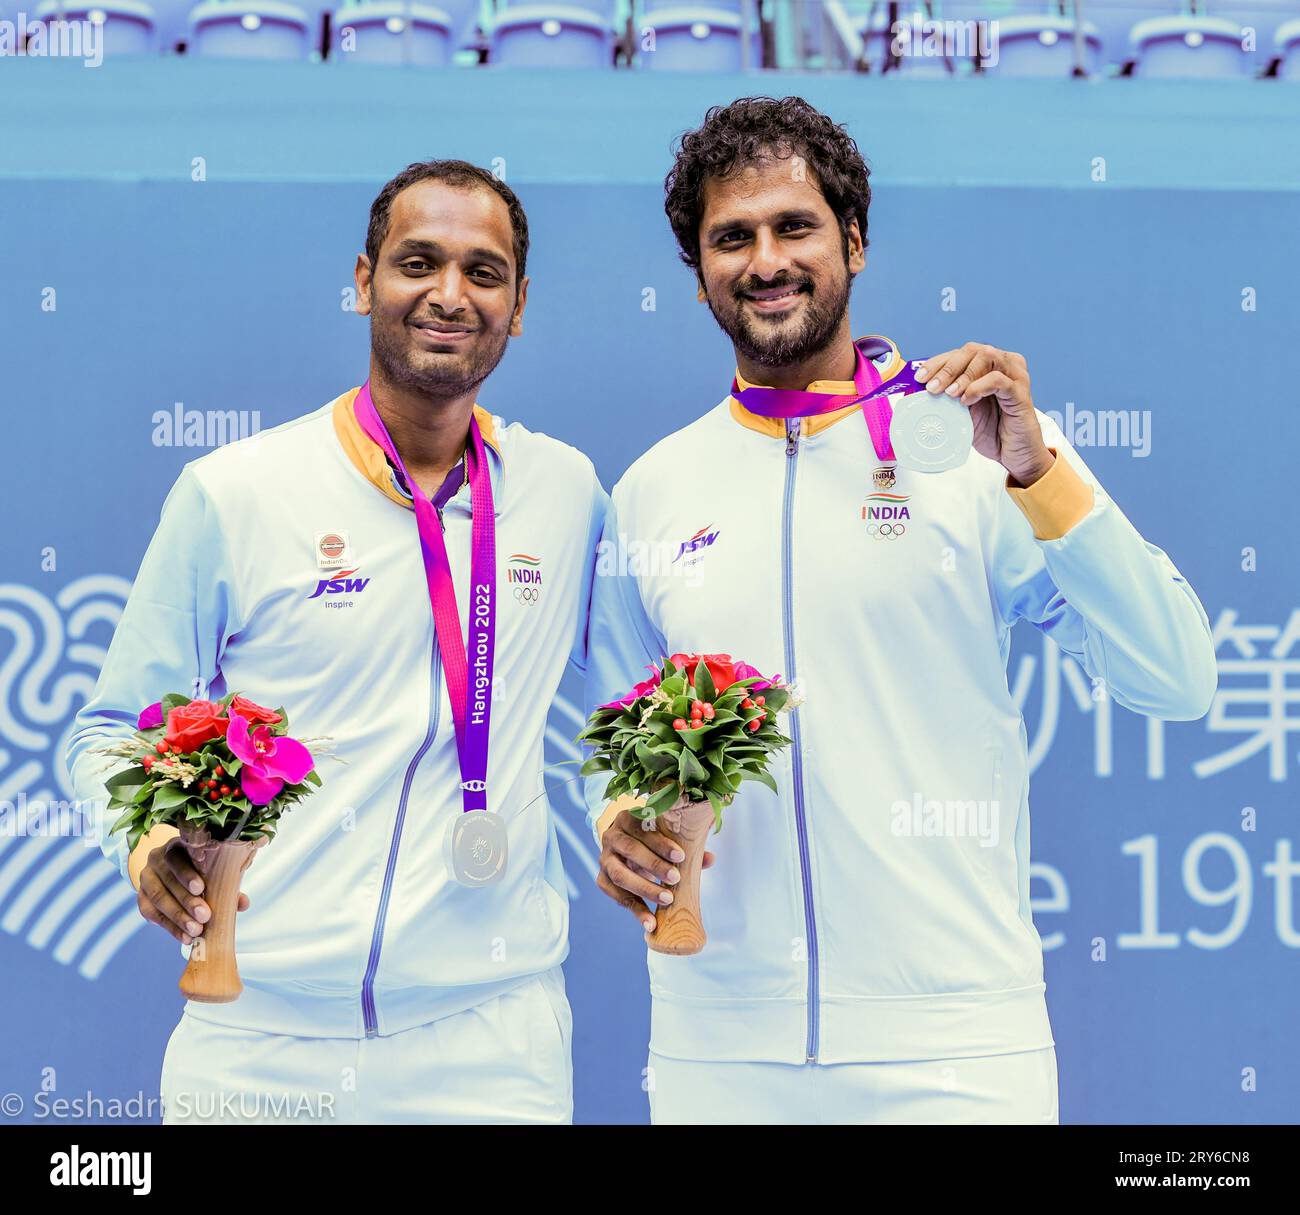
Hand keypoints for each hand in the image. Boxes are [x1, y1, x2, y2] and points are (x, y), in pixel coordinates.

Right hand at [136, 836, 253, 944]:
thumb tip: (243, 903)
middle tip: (204, 916)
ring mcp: (146, 877)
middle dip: (186, 900)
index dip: (187, 873)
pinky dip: (170, 927)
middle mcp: (157, 858)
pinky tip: (184, 937)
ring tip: (196, 931)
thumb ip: (227, 884)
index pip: (178, 856)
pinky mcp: (141, 896)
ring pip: (158, 897)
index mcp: (177, 845)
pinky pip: (151, 914)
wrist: (171, 870)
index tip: (201, 888)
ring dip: (178, 916)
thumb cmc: (201, 868)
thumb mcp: (212, 870)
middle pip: (168, 879)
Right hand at [596, 810, 714, 933]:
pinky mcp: (602, 880)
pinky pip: (616, 896)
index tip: (681, 856)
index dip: (661, 843)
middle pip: (630, 850)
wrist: (623, 845)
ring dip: (644, 888)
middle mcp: (611, 837)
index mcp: (627, 819)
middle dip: (654, 864)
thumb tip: (710, 859)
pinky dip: (634, 910)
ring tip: (667, 900)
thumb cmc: (650, 839)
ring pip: (619, 874)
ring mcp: (604, 859)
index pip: (642, 828)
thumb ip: (686, 846)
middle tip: (676, 878)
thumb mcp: (665, 836)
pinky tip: (650, 922)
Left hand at [914, 343, 1054, 486]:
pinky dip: (979, 386)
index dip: (939, 362)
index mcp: (989, 365)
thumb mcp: (962, 412)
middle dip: (947, 368)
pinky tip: (967, 400)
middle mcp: (1004, 364)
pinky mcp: (1021, 392)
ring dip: (963, 375)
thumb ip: (948, 398)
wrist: (1014, 454)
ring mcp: (1015, 376)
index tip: (920, 377)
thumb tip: (920, 391)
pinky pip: (999, 380)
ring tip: (949, 394)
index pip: (961, 353)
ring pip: (987, 357)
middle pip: (973, 351)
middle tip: (932, 388)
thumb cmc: (991, 431)